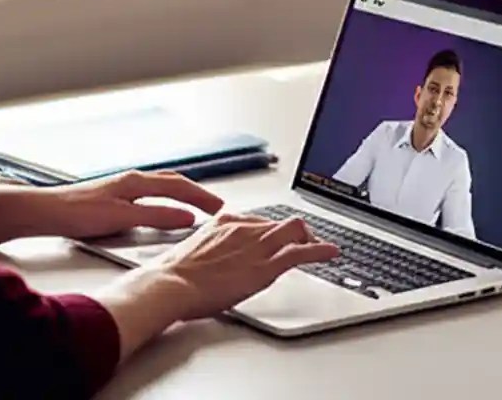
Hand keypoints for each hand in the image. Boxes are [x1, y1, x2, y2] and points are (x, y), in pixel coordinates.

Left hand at [53, 170, 225, 239]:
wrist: (46, 212)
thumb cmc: (77, 213)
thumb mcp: (123, 218)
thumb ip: (157, 217)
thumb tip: (186, 217)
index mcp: (137, 182)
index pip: (180, 187)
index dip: (203, 198)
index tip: (220, 208)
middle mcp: (132, 180)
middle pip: (174, 182)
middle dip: (197, 193)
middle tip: (216, 207)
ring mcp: (123, 188)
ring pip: (162, 187)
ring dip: (183, 196)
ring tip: (197, 208)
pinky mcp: (114, 198)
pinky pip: (150, 195)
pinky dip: (166, 201)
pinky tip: (164, 211)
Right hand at [90, 212, 340, 361]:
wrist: (171, 284)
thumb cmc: (174, 273)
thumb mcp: (193, 251)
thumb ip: (210, 248)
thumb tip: (211, 257)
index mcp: (225, 220)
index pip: (258, 218)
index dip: (271, 228)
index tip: (275, 234)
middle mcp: (244, 226)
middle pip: (279, 221)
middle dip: (294, 231)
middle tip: (303, 241)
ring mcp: (256, 244)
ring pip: (295, 230)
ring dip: (311, 237)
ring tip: (320, 245)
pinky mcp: (265, 265)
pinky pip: (300, 252)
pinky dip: (320, 251)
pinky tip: (330, 252)